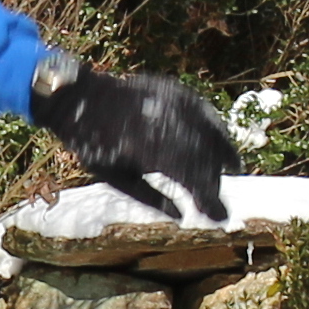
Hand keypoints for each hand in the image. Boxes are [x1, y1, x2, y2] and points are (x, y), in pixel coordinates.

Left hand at [28, 58, 240, 223]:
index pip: (185, 173)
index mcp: (141, 145)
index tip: (218, 218)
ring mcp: (168, 100)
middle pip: (200, 154)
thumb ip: (149, 197)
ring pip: (206, 132)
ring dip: (221, 157)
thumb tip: (182, 218)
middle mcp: (160, 120)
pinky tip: (225, 148)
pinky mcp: (174, 90)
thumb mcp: (115, 176)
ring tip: (229, 176)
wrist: (80, 97)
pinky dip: (217, 131)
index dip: (204, 196)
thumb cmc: (93, 144)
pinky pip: (205, 113)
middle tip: (217, 206)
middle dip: (212, 182)